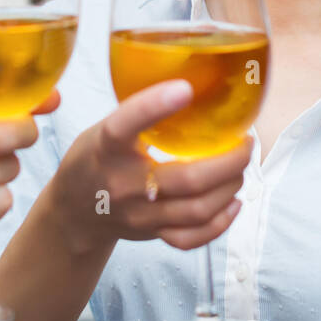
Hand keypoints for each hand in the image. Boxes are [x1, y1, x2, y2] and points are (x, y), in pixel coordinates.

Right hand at [46, 79, 252, 256]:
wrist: (74, 211)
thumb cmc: (96, 159)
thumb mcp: (103, 127)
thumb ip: (139, 115)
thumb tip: (193, 81)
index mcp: (105, 148)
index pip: (124, 126)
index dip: (153, 106)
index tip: (185, 88)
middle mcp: (122, 184)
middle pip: (187, 179)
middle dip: (229, 160)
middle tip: (246, 142)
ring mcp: (139, 215)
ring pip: (198, 209)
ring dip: (231, 185)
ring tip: (240, 167)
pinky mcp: (152, 235)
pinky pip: (193, 238)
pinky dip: (221, 222)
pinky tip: (233, 201)